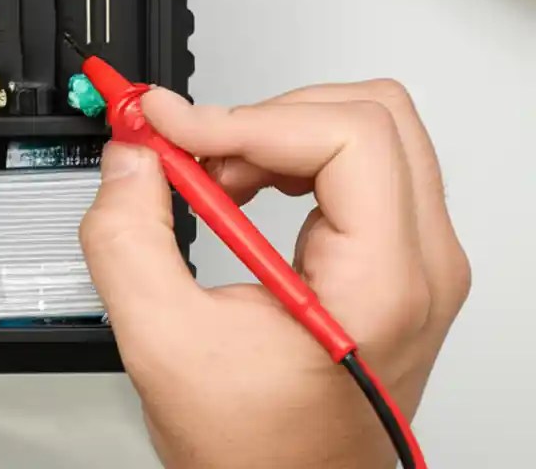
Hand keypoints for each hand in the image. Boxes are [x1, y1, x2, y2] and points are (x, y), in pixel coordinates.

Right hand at [80, 80, 469, 468]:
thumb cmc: (255, 448)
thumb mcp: (162, 342)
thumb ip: (128, 239)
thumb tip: (129, 160)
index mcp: (382, 285)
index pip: (346, 138)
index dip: (248, 116)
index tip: (173, 128)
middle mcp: (421, 265)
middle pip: (368, 115)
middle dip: (264, 117)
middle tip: (190, 147)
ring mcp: (417, 260)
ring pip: (368, 129)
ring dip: (274, 135)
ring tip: (209, 176)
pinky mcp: (397, 259)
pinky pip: (358, 166)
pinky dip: (287, 159)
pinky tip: (236, 194)